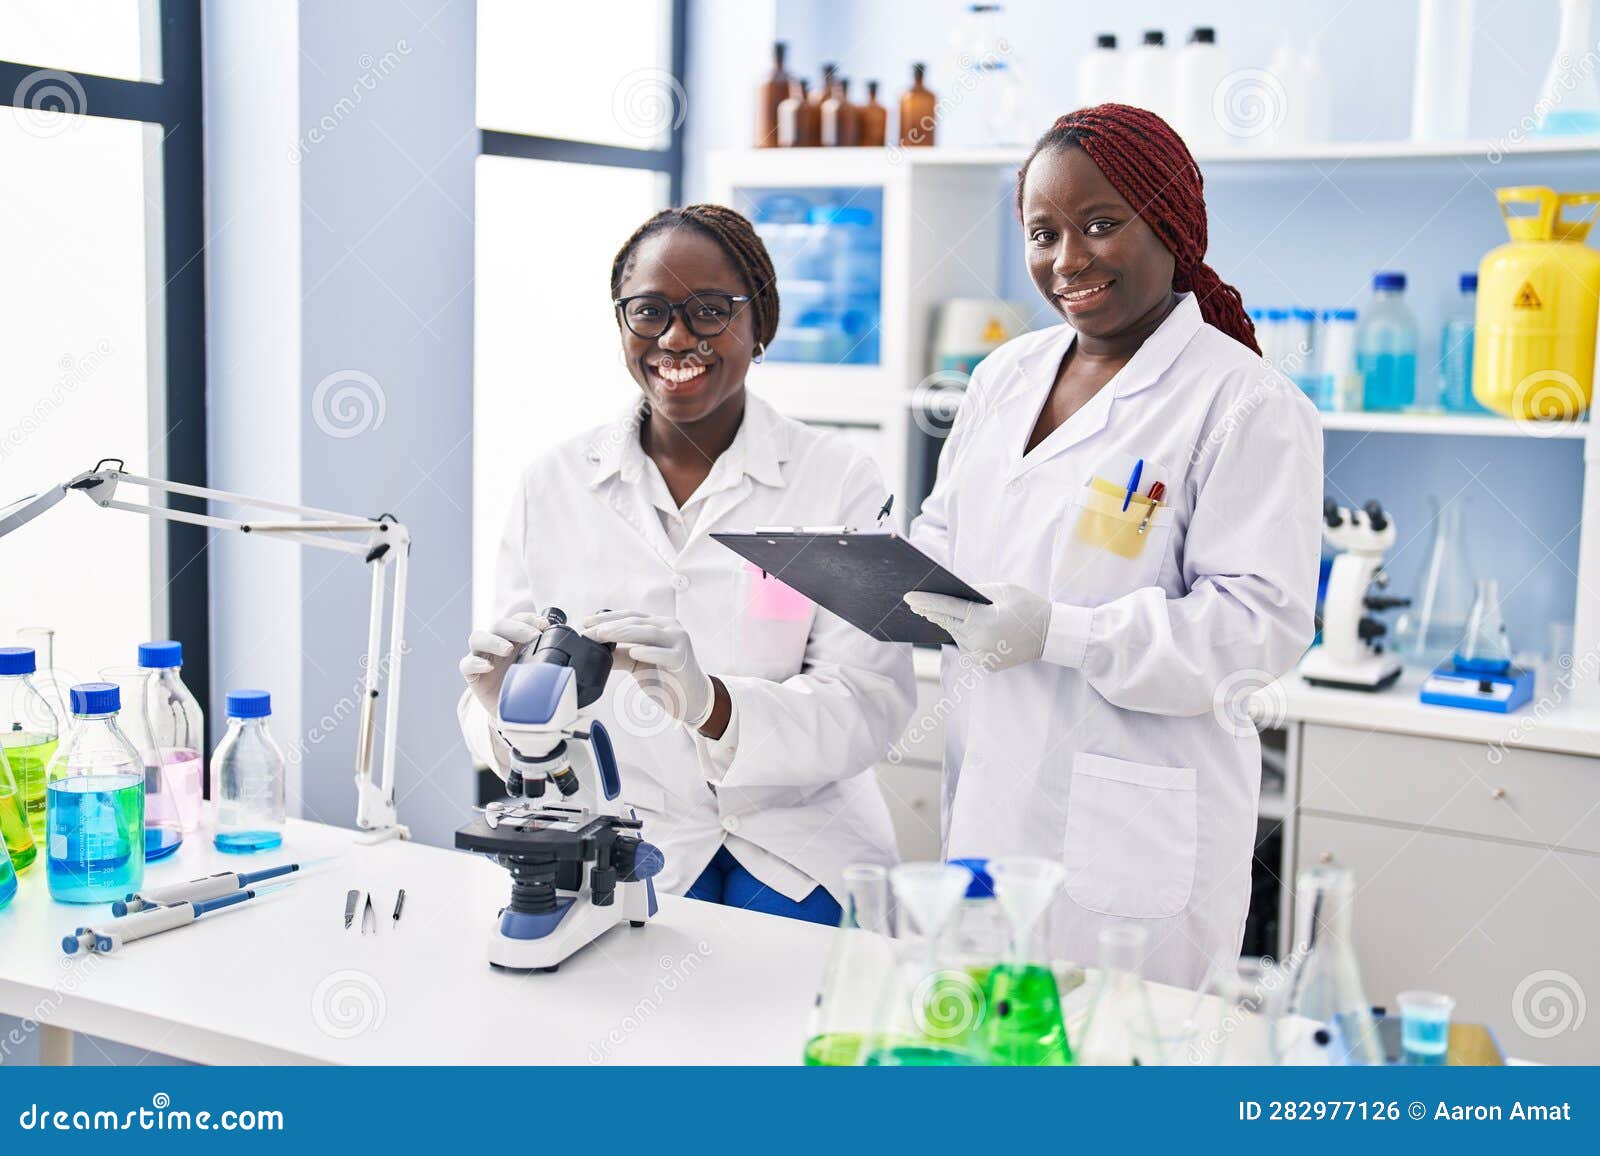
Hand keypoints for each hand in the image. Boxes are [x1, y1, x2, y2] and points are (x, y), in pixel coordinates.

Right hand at [459, 612, 548, 716]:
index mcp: (514, 638)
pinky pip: (466, 664)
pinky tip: (488, 667)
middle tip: (533, 636)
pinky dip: (476, 662)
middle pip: (499, 625)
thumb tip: (576, 646)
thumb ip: (552, 657)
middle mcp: (496, 643)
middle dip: (517, 627)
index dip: (529, 618)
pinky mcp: (472, 675)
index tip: (544, 624)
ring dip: (494, 641)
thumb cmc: (527, 686)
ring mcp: (482, 657)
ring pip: (478, 638)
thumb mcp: (541, 670)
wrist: (514, 714)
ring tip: (508, 650)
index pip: (518, 620)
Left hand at [581, 610, 714, 727]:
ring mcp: (678, 641)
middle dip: (609, 626)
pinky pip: (664, 654)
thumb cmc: (666, 678)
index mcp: (658, 625)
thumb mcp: (637, 664)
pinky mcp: (683, 658)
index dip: (606, 617)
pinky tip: (635, 652)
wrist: (691, 699)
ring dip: (624, 632)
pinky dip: (649, 652)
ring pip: (648, 633)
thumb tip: (594, 650)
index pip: (629, 616)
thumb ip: (619, 655)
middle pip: (636, 622)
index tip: (585, 622)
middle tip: (589, 630)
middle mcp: (669, 628)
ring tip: (604, 635)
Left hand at [902, 581, 1050, 671]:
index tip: (908, 597)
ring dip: (950, 623)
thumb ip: (974, 591)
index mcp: (984, 621)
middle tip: (912, 602)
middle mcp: (979, 642)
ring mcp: (981, 657)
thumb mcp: (1002, 590)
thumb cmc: (1028, 606)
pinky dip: (963, 635)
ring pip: (956, 636)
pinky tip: (961, 625)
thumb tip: (950, 592)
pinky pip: (967, 646)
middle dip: (931, 612)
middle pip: (947, 623)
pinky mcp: (985, 665)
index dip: (926, 602)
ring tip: (938, 610)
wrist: (1050, 635)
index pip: (947, 609)